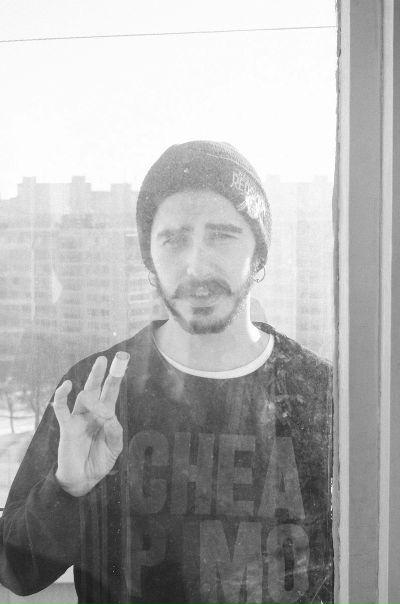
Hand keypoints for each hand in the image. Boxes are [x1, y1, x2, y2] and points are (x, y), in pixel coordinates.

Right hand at [53, 352, 128, 496]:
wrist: (82, 480)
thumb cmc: (99, 462)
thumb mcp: (114, 448)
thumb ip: (114, 432)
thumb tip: (108, 415)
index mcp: (106, 417)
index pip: (111, 394)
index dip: (115, 380)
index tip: (121, 363)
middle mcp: (92, 413)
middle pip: (97, 389)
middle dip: (102, 374)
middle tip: (107, 358)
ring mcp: (79, 418)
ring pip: (83, 395)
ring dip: (92, 382)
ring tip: (99, 366)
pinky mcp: (67, 427)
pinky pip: (62, 409)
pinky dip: (61, 396)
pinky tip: (66, 386)